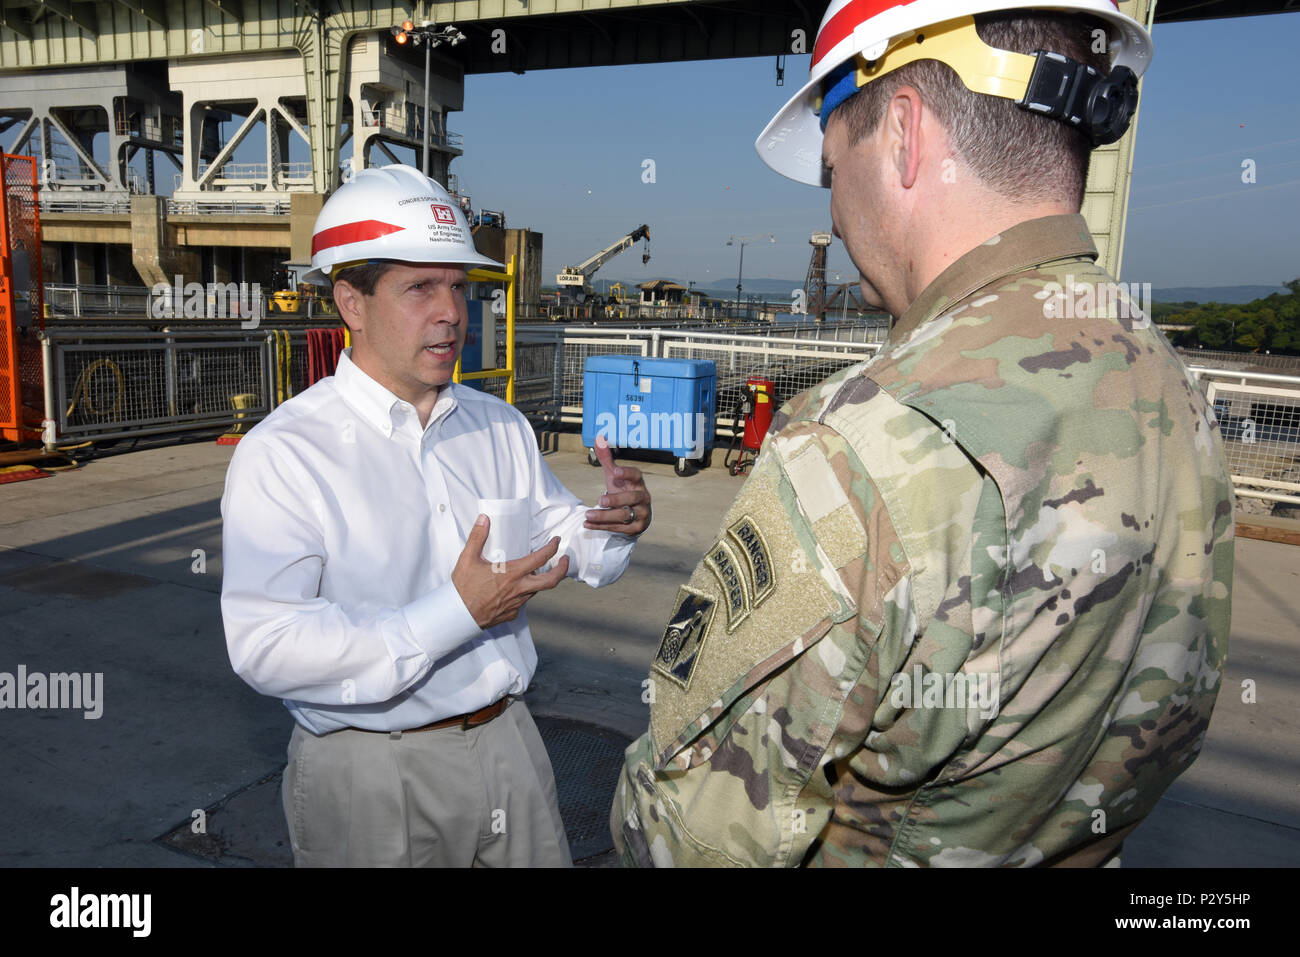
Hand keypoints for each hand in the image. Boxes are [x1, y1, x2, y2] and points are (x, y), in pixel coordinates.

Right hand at [452, 515, 569, 628]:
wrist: (457, 614)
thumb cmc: (463, 588)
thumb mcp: (468, 558)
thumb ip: (478, 537)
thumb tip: (483, 519)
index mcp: (512, 573)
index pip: (540, 558)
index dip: (552, 548)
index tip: (556, 541)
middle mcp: (518, 589)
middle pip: (551, 581)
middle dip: (562, 569)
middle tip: (564, 560)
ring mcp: (516, 603)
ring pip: (536, 591)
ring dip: (539, 580)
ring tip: (535, 571)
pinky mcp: (511, 614)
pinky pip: (523, 602)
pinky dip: (523, 593)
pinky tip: (515, 588)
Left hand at [584, 434, 651, 534]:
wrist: (636, 514)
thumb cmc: (624, 490)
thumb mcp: (615, 475)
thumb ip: (607, 459)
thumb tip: (599, 438)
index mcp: (638, 482)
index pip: (636, 475)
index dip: (627, 473)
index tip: (615, 472)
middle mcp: (643, 498)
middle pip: (631, 498)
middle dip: (615, 500)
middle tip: (600, 500)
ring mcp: (641, 514)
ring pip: (624, 516)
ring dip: (604, 516)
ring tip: (588, 515)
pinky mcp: (635, 528)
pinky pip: (618, 528)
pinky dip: (601, 527)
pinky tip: (587, 524)